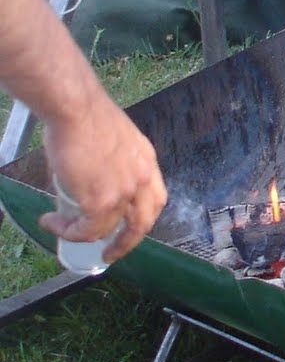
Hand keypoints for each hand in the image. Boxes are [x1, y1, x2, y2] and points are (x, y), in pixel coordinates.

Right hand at [35, 87, 165, 264]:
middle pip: (143, 221)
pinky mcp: (102, 201)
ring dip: (84, 236)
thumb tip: (89, 179)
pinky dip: (68, 231)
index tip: (128, 226)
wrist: (76, 109)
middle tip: (110, 252)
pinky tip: (52, 223)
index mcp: (147, 161)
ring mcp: (124, 191)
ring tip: (63, 231)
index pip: (155, 197)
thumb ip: (110, 163)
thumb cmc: (85, 116)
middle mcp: (142, 178)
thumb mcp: (112, 141)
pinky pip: (87, 229)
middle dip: (127, 242)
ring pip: (109, 229)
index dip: (142, 216)